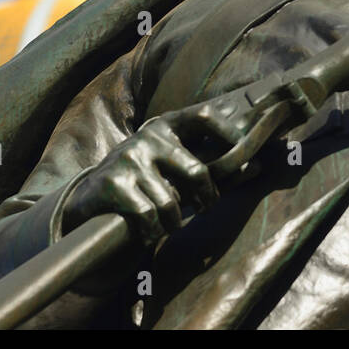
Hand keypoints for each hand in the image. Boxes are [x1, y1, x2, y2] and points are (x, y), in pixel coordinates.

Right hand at [62, 112, 245, 246]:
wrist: (91, 195)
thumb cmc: (146, 179)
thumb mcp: (173, 164)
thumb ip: (209, 165)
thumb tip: (257, 167)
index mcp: (166, 125)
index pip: (204, 117)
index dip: (229, 135)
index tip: (242, 156)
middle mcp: (148, 137)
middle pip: (196, 171)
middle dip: (207, 198)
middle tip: (204, 208)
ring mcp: (130, 158)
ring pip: (172, 203)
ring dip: (173, 223)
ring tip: (168, 223)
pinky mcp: (113, 183)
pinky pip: (149, 216)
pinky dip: (152, 231)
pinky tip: (148, 231)